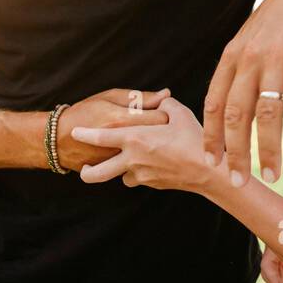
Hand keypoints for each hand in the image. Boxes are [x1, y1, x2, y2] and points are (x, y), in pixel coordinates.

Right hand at [55, 88, 170, 172]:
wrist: (58, 140)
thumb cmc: (85, 112)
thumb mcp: (110, 97)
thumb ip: (140, 97)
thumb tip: (166, 94)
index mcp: (122, 120)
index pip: (161, 118)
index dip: (168, 114)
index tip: (164, 112)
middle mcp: (122, 143)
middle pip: (160, 139)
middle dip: (166, 133)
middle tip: (162, 127)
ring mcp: (119, 160)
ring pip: (151, 156)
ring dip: (155, 148)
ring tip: (151, 139)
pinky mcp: (115, 171)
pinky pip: (138, 167)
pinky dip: (142, 159)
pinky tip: (139, 152)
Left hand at [73, 97, 229, 190]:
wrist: (208, 172)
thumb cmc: (193, 139)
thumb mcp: (179, 113)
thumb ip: (164, 104)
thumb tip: (161, 99)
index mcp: (135, 138)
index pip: (101, 137)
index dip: (86, 134)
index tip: (75, 132)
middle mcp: (133, 159)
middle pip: (99, 172)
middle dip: (87, 173)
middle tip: (83, 169)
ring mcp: (142, 175)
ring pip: (122, 177)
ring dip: (122, 170)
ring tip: (129, 162)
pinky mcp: (153, 184)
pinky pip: (140, 179)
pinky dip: (141, 173)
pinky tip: (153, 165)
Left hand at [203, 0, 282, 186]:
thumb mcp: (252, 39)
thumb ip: (244, 72)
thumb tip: (240, 112)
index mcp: (233, 56)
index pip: (214, 104)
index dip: (211, 137)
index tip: (211, 163)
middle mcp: (250, 57)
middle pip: (236, 114)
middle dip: (234, 153)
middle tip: (237, 182)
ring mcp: (277, 54)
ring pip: (267, 111)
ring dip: (268, 147)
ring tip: (270, 174)